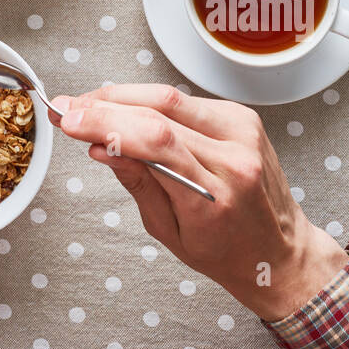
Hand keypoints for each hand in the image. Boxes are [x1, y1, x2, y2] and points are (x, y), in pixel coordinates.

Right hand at [51, 84, 347, 320]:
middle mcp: (232, 156)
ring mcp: (242, 131)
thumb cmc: (226, 252)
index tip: (68, 119)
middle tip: (68, 108)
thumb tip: (100, 147)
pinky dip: (150, 100)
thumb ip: (137, 183)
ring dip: (121, 96)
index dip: (105, 122)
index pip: (153, 141)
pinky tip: (127, 108)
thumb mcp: (169, 232)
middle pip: (158, 110)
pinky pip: (186, 100)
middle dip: (104, 104)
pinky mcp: (243, 117)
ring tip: (88, 105)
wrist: (280, 252)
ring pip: (170, 96)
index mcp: (214, 195)